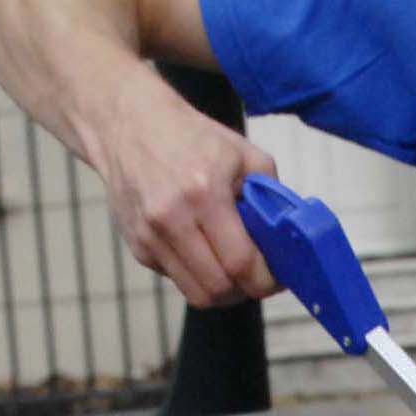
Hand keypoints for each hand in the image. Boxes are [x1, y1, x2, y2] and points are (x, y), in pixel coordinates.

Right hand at [90, 66, 279, 310]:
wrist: (125, 121)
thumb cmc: (190, 136)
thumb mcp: (241, 153)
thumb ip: (271, 195)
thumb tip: (290, 237)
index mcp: (203, 192)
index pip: (240, 263)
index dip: (265, 280)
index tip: (277, 278)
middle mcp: (170, 217)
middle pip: (219, 288)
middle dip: (245, 289)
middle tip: (256, 276)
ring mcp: (149, 235)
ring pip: (197, 295)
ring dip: (222, 290)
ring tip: (233, 269)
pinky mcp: (137, 246)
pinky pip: (177, 280)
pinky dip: (196, 275)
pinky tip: (201, 249)